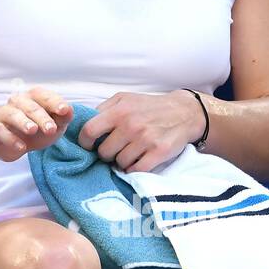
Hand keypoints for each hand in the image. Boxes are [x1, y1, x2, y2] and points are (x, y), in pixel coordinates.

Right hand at [0, 86, 74, 161]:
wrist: (2, 139)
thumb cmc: (32, 130)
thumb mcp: (51, 125)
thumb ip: (62, 118)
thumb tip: (69, 111)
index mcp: (34, 98)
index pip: (44, 95)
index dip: (54, 102)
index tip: (64, 110)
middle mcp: (18, 102)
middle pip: (31, 107)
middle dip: (42, 117)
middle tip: (51, 129)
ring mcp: (4, 115)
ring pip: (13, 115)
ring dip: (23, 122)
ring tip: (32, 130)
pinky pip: (0, 131)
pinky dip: (10, 139)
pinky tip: (21, 147)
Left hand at [77, 90, 203, 172]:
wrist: (184, 112)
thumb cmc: (149, 107)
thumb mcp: (124, 99)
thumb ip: (103, 109)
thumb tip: (84, 125)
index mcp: (119, 111)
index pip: (89, 131)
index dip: (85, 142)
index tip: (89, 146)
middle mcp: (131, 125)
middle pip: (104, 152)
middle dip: (106, 154)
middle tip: (114, 149)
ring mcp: (146, 140)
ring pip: (119, 162)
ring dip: (121, 161)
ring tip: (129, 152)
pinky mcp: (159, 152)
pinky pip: (136, 170)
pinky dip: (134, 169)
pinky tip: (138, 161)